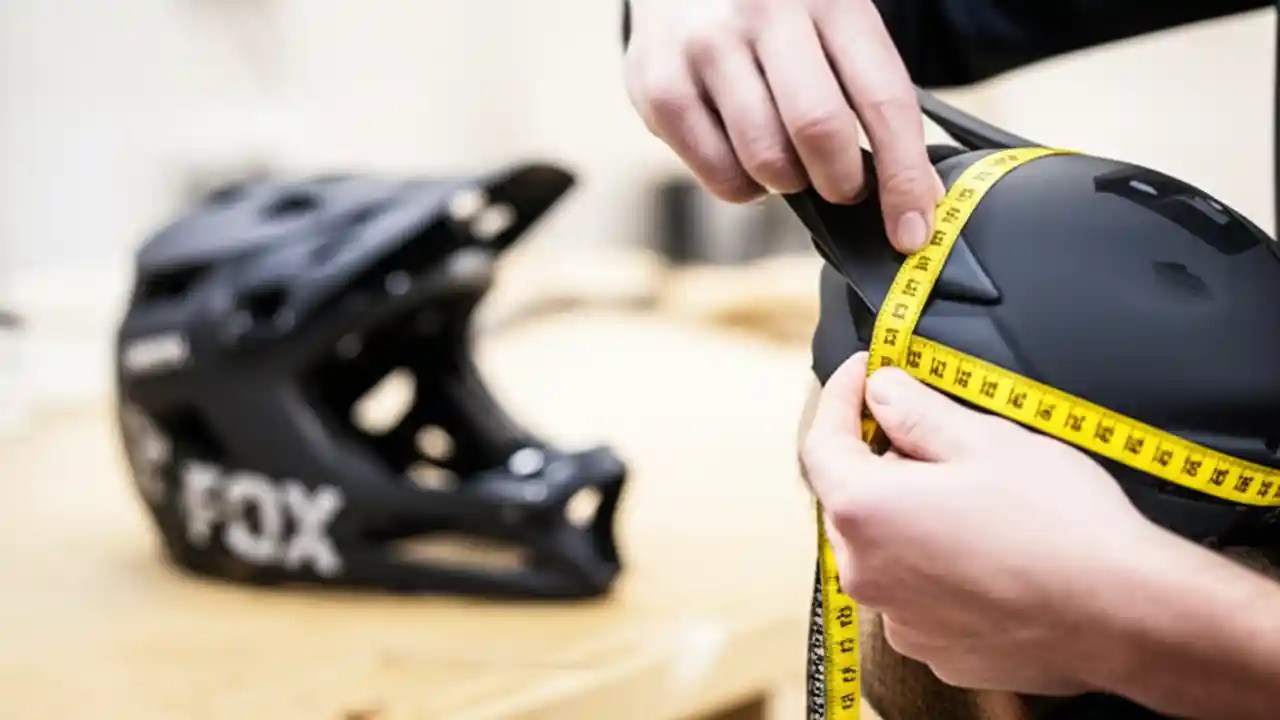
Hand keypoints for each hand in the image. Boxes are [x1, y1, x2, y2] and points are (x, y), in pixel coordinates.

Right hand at [623, 0, 942, 252]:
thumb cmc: (776, 15)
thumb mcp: (833, 22)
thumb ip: (871, 92)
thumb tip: (918, 200)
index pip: (883, 99)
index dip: (904, 177)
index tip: (912, 231)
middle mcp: (764, 11)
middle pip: (819, 130)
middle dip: (842, 183)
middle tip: (842, 185)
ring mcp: (704, 46)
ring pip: (766, 161)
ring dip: (789, 184)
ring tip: (788, 160)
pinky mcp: (657, 85)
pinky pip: (719, 176)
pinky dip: (745, 187)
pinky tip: (745, 155)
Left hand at [800, 351, 1158, 694]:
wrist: (1126, 615)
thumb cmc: (1061, 525)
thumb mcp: (985, 439)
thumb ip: (916, 411)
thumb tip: (881, 392)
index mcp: (865, 511)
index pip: (820, 443)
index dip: (840, 397)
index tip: (863, 371)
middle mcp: (867, 572)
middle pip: (853, 498)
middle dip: (883, 459)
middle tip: (939, 435)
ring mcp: (899, 618)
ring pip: (887, 547)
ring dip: (913, 516)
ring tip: (979, 500)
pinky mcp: (935, 648)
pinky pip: (919, 592)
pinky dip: (939, 565)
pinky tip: (990, 551)